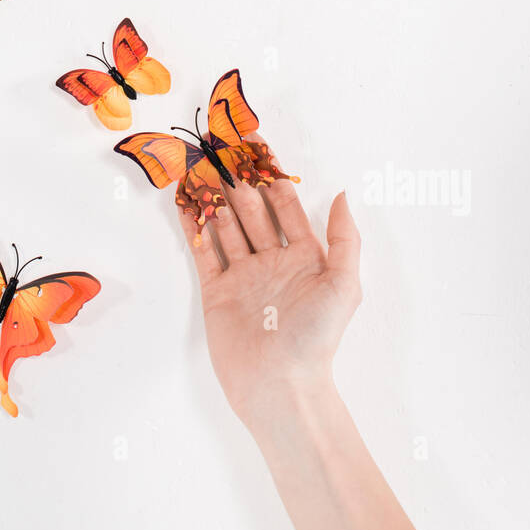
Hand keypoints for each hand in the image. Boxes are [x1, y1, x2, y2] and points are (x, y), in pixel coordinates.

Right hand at [178, 138, 361, 429]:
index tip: (255, 142)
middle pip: (251, 208)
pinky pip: (203, 251)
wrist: (280, 386)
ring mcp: (243, 274)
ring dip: (213, 195)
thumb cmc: (317, 339)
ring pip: (225, 224)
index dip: (271, 172)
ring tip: (198, 163)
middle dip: (237, 176)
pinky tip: (184, 202)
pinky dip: (193, 226)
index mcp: (305, 255)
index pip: (285, 204)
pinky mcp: (216, 291)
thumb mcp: (344, 285)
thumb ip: (344, 238)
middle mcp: (272, 260)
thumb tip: (342, 193)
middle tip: (219, 144)